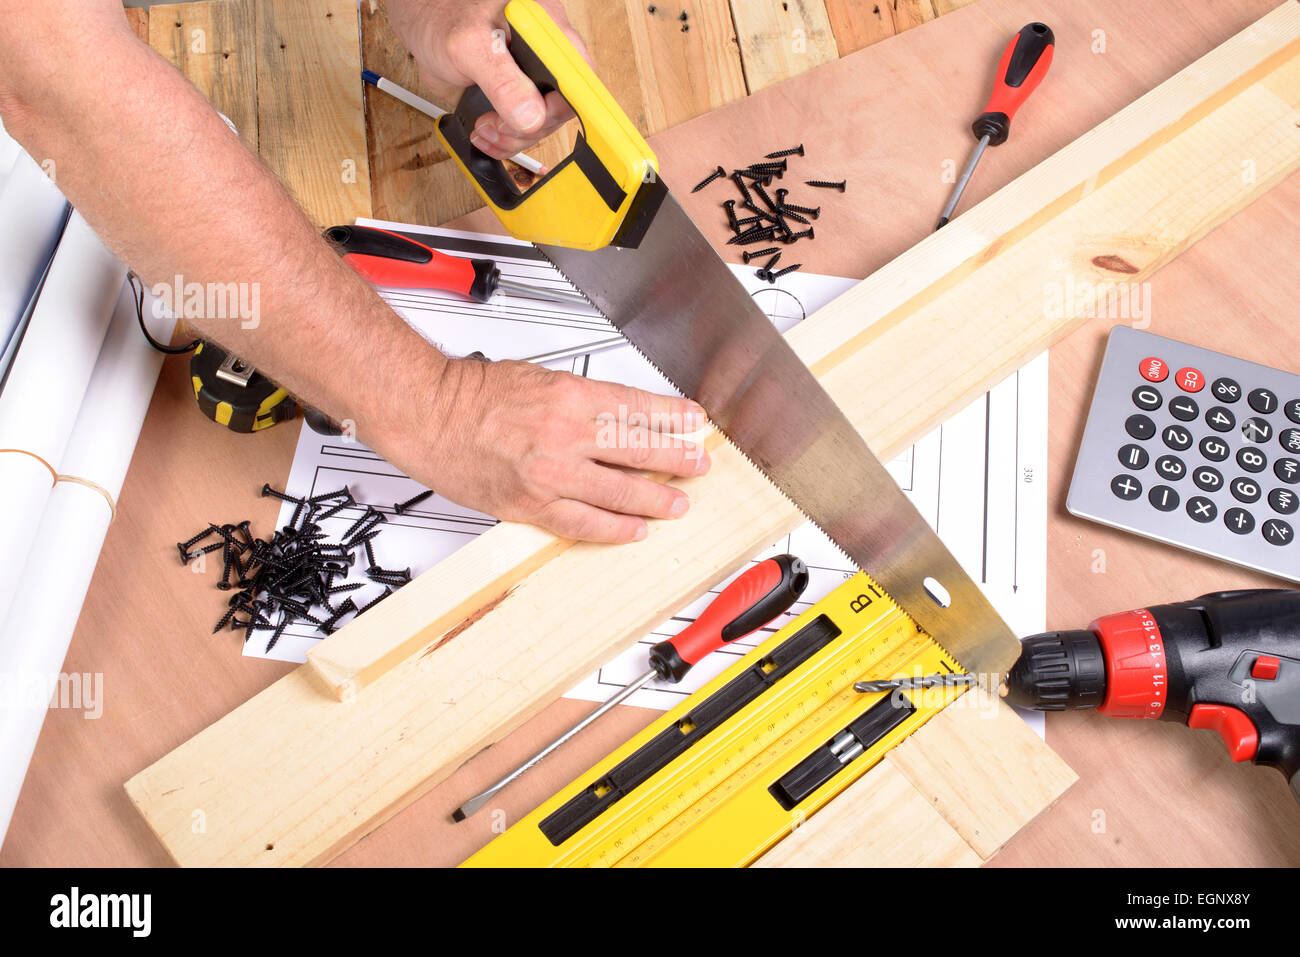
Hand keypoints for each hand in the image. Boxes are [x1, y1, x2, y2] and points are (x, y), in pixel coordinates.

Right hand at [385, 357, 711, 543]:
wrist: (428, 415)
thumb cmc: (472, 394)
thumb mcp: (538, 378)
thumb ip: (579, 399)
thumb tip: (619, 415)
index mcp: (569, 395)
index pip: (637, 407)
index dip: (672, 417)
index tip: (692, 422)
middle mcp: (565, 434)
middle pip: (639, 450)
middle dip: (676, 459)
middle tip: (697, 464)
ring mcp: (550, 473)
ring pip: (620, 491)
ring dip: (656, 499)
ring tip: (677, 502)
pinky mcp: (531, 504)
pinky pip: (584, 523)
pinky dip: (614, 528)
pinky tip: (635, 529)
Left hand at [386, 0, 581, 158]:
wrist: (424, 20)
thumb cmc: (445, 15)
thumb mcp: (469, 44)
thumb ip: (501, 79)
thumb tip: (530, 115)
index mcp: (546, 30)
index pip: (578, 78)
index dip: (562, 105)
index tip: (537, 119)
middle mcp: (546, 56)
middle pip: (562, 108)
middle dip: (529, 127)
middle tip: (497, 124)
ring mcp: (532, 79)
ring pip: (543, 125)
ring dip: (513, 138)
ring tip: (485, 129)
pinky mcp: (516, 97)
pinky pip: (524, 130)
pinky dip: (505, 141)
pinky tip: (487, 134)